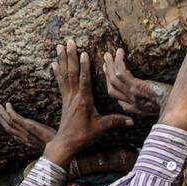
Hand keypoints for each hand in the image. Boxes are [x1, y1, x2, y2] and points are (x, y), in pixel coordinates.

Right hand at [0, 102, 54, 150]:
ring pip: (9, 122)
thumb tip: (47, 138)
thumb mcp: (49, 142)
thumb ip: (45, 139)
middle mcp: (24, 137)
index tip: (3, 122)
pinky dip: (9, 110)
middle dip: (1, 120)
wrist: (59, 145)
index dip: (7, 128)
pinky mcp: (28, 125)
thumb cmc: (56, 144)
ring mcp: (25, 131)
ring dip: (2, 113)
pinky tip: (7, 104)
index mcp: (28, 141)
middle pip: (8, 128)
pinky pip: (14, 117)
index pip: (14, 134)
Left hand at [42, 38, 133, 167]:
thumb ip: (115, 122)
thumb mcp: (101, 129)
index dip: (85, 67)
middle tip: (69, 41)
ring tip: (59, 46)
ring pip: (64, 75)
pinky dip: (57, 72)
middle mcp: (74, 97)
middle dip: (71, 56)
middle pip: (72, 73)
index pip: (84, 81)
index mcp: (83, 101)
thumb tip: (132, 121)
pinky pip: (60, 82)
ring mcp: (67, 97)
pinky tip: (54, 63)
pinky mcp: (64, 100)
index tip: (84, 53)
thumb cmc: (83, 136)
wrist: (65, 144)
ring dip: (62, 60)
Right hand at [104, 47, 171, 115]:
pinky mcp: (137, 87)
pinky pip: (121, 73)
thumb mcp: (159, 105)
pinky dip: (118, 61)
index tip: (111, 75)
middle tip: (106, 62)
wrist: (178, 110)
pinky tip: (119, 52)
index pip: (118, 98)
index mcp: (135, 108)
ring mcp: (132, 95)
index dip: (112, 86)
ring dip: (109, 65)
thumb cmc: (173, 105)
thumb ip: (153, 98)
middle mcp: (131, 102)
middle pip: (111, 89)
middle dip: (107, 74)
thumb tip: (153, 89)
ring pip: (113, 79)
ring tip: (108, 54)